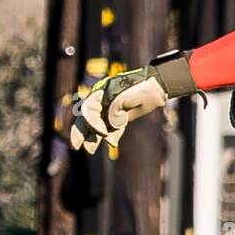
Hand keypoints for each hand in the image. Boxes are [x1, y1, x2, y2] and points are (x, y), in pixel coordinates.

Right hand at [70, 50, 197, 154]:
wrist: (158, 85)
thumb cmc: (145, 87)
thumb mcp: (131, 96)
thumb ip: (117, 110)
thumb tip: (108, 129)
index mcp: (102, 92)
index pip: (89, 109)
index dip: (92, 123)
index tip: (103, 133)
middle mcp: (104, 100)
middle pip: (87, 117)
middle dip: (81, 132)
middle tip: (76, 146)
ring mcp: (111, 108)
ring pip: (97, 125)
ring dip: (93, 137)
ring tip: (90, 150)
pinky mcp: (120, 116)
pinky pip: (112, 127)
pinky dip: (111, 136)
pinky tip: (111, 143)